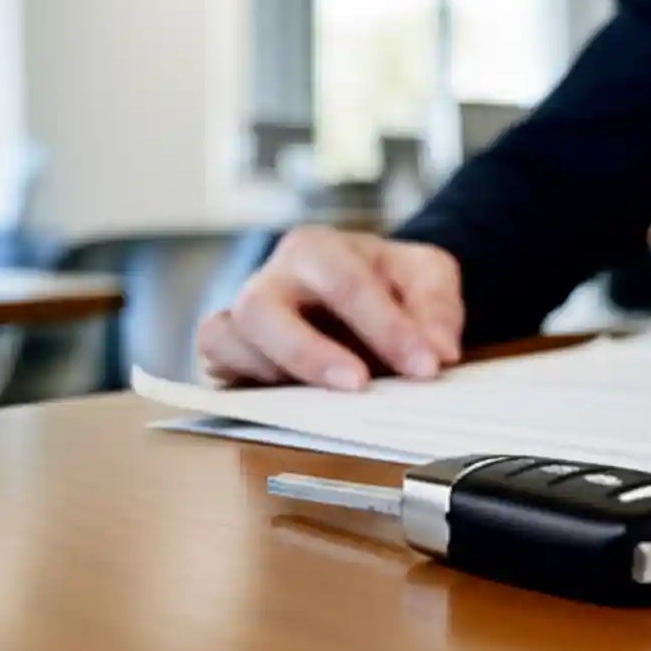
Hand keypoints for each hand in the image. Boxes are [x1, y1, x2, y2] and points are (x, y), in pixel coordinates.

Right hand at [197, 226, 463, 389]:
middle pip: (260, 308)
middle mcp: (270, 278)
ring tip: (326, 401)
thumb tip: (437, 351)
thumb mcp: (427, 274)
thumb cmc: (387, 280)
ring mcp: (241, 316)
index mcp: (316, 249)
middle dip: (308, 352)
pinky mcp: (229, 352)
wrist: (363, 288)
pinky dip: (243, 382)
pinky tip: (291, 401)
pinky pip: (213, 364)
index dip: (386, 328)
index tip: (426, 366)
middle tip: (359, 385)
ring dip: (272, 372)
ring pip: (222, 337)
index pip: (343, 283)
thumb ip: (436, 306)